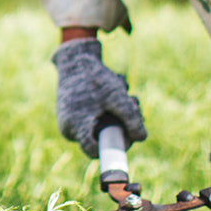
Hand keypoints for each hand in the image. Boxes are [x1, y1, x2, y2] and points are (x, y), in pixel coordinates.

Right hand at [53, 37, 146, 156]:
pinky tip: (112, 92)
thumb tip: (141, 138)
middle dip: (120, 124)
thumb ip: (131, 119)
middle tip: (133, 103)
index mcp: (76, 126)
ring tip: (124, 92)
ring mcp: (68, 121)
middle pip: (100, 138)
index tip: (127, 136)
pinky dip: (105, 109)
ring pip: (98, 128)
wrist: (74, 60)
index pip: (94, 151)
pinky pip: (91, 120)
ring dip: (115, 114)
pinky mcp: (71, 114)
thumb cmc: (94, 78)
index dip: (113, 148)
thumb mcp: (117, 97)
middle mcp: (69, 128)